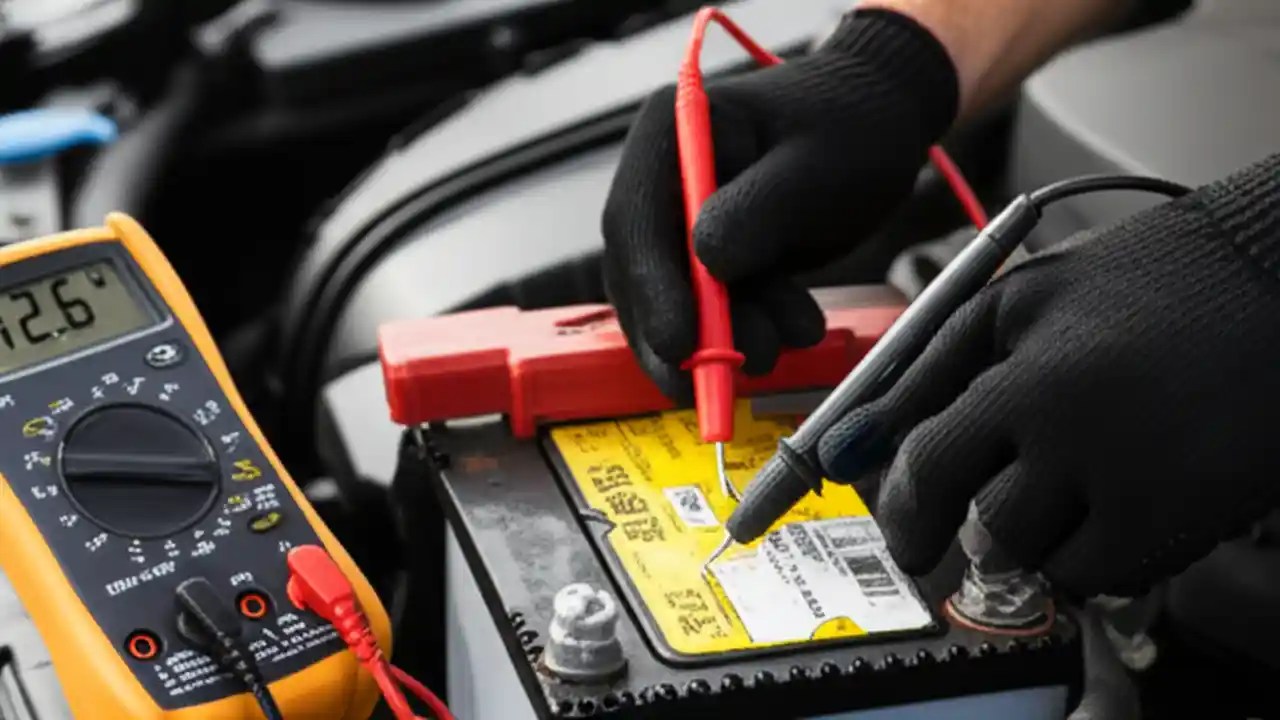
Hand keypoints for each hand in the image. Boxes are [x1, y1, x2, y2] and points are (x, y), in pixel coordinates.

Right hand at [602, 9, 958, 397]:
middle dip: (678, 330)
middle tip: (710, 380)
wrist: (886, 122)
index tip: (678, 339)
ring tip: (780, 345)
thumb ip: (758, 211)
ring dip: (723, 338)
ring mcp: (686, 219)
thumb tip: (707, 263)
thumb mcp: (812, 166)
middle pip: (642, 269)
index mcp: (673, 132)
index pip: (636, 219)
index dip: (649, 285)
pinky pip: (716, 307)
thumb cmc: (852, 126)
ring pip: (678, 299)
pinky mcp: (713, 254)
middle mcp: (665, 177)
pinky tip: (794, 331)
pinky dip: (750, 330)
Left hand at [818, 154, 1279, 596]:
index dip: (902, 507)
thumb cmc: (1144, 282)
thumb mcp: (1018, 302)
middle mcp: (1080, 437)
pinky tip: (1112, 502)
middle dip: (967, 532)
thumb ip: (926, 373)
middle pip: (986, 530)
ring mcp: (1139, 484)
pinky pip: (1110, 577)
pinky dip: (1096, 556)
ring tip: (1063, 486)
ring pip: (1047, 562)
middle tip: (973, 521)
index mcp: (1026, 374)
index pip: (930, 468)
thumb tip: (847, 445)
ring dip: (1035, 541)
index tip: (899, 529)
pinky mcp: (1188, 520)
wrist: (1278, 278)